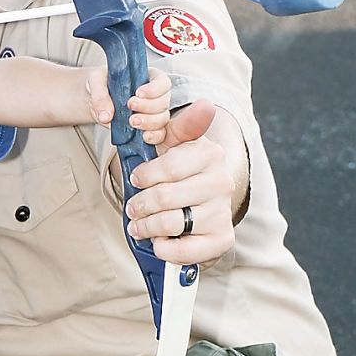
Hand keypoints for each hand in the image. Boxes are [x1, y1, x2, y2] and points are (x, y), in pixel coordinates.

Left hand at [86, 65, 171, 144]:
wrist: (95, 101)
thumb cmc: (101, 84)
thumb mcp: (96, 81)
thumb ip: (100, 95)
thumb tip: (105, 117)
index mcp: (148, 77)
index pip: (162, 81)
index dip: (154, 88)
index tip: (138, 93)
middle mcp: (154, 96)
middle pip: (164, 102)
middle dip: (149, 107)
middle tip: (130, 106)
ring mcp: (153, 113)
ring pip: (162, 119)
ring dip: (150, 122)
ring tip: (132, 122)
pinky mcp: (148, 129)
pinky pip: (160, 135)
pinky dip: (154, 137)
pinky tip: (143, 137)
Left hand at [124, 99, 237, 266]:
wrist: (205, 204)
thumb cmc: (182, 173)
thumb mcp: (176, 144)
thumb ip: (181, 124)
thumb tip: (205, 104)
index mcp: (210, 153)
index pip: (167, 167)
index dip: (144, 176)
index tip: (136, 179)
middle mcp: (221, 182)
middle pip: (164, 197)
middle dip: (139, 205)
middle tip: (133, 209)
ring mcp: (222, 212)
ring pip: (169, 223)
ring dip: (146, 227)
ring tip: (139, 226)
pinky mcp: (221, 240)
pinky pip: (182, 251)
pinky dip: (163, 248)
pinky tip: (160, 241)